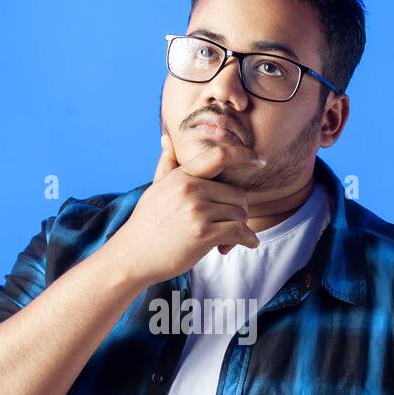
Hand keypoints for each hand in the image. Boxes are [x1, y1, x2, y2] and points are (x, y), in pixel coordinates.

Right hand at [104, 130, 264, 288]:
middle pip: (238, 194)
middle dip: (238, 211)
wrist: (133, 256)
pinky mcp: (203, 234)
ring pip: (240, 213)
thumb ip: (167, 164)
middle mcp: (190, 190)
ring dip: (240, 228)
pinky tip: (248, 243)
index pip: (219, 156)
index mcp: (182, 176)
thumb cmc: (147, 223)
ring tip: (227, 239)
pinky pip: (239, 232)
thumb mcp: (156, 189)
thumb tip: (167, 138)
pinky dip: (248, 239)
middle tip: (229, 226)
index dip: (244, 156)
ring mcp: (197, 211)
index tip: (260, 161)